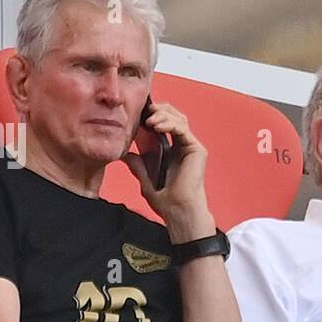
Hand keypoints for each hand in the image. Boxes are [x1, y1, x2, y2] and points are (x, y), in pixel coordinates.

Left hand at [123, 100, 215, 240]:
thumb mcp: (145, 178)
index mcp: (172, 150)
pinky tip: (156, 125)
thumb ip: (137, 165)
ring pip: (179, 119)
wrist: (178, 211)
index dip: (152, 115)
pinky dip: (169, 123)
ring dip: (162, 115)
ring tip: (148, 119)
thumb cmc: (166, 200)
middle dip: (158, 110)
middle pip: (173, 116)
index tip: (136, 114)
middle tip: (143, 111)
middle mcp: (183, 146)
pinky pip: (182, 129)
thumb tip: (124, 155)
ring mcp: (191, 147)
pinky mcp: (197, 150)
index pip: (164, 123)